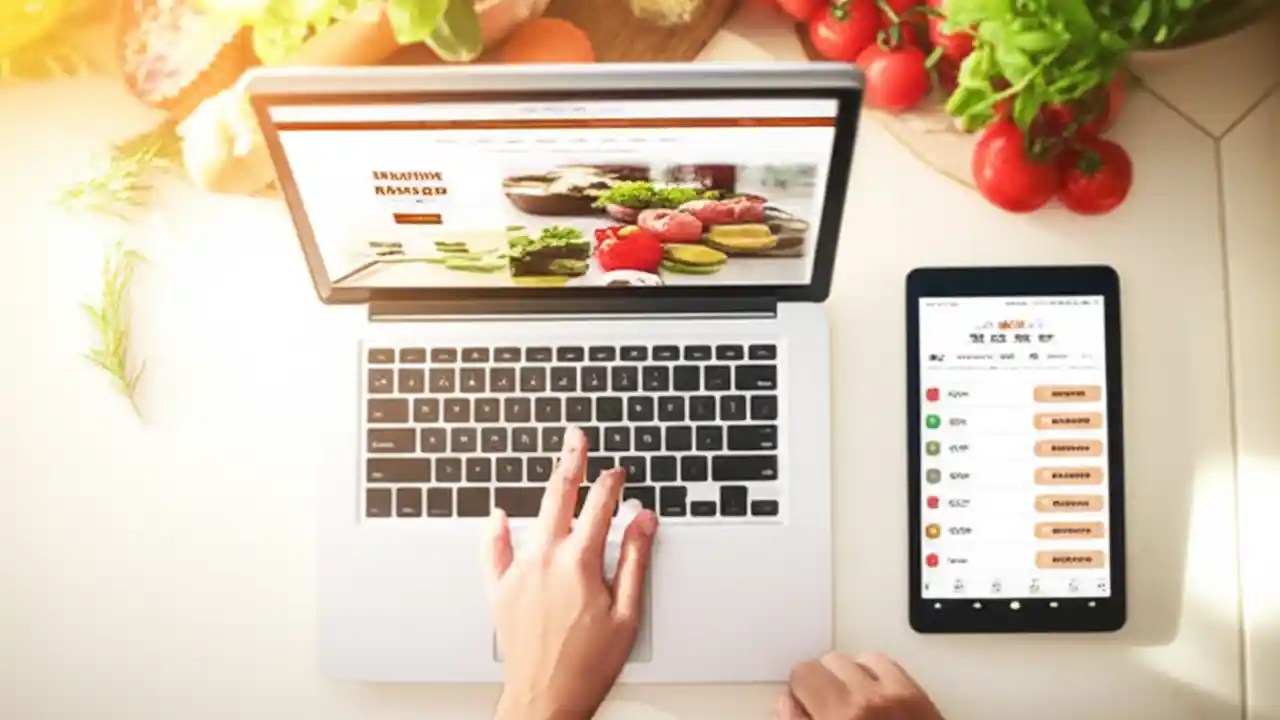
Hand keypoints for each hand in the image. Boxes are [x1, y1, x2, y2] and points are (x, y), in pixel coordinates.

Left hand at [486, 427, 658, 719]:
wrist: (545, 699)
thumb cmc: (588, 665)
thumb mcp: (627, 612)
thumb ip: (634, 560)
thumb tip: (643, 521)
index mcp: (579, 562)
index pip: (599, 506)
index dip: (612, 483)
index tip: (619, 472)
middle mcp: (545, 560)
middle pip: (559, 496)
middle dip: (572, 462)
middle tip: (577, 439)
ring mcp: (519, 573)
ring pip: (532, 518)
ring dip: (546, 491)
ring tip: (556, 472)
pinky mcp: (500, 590)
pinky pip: (492, 552)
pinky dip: (495, 531)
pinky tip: (498, 515)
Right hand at [775, 652, 942, 719]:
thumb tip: (788, 705)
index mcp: (838, 719)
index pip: (801, 676)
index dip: (799, 696)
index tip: (804, 709)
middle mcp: (865, 703)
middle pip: (823, 664)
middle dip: (820, 686)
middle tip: (827, 712)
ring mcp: (893, 695)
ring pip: (852, 660)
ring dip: (847, 679)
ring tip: (852, 707)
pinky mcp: (916, 694)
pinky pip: (882, 662)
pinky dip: (874, 675)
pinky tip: (874, 699)